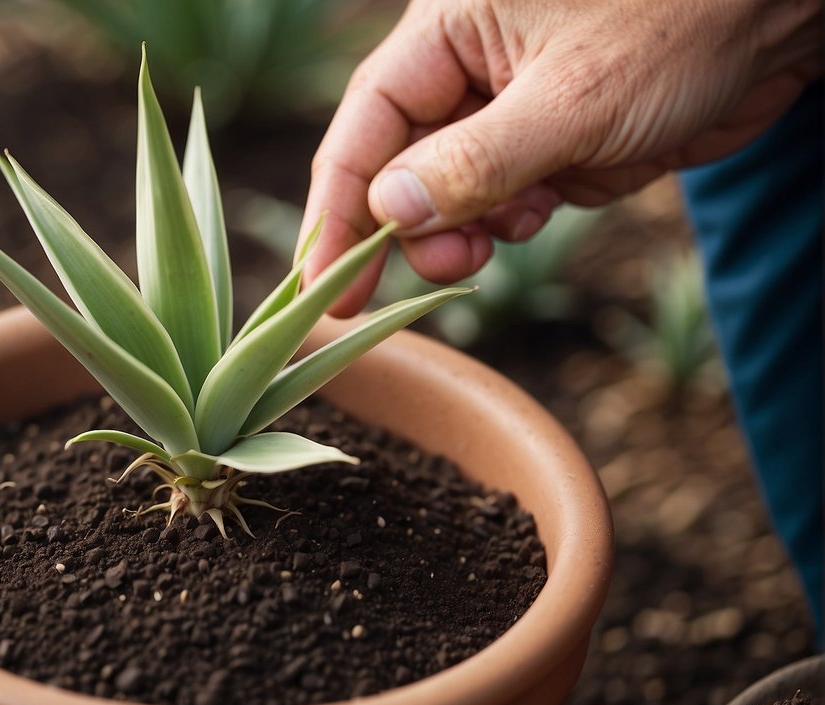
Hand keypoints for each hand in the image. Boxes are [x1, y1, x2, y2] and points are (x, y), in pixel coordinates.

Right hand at [301, 0, 820, 315]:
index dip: (337, 205)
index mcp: (448, 29)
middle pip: (402, 167)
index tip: (320, 283)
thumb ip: (473, 162)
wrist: (782, 16)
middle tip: (447, 265)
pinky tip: (557, 197)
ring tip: (517, 223)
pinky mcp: (553, 141)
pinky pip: (512, 198)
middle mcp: (468, 67)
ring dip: (477, 225)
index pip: (365, 125)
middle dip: (419, 225)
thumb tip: (389, 209)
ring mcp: (510, 108)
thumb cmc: (681, 23)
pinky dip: (525, 213)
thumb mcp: (571, 100)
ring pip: (457, 193)